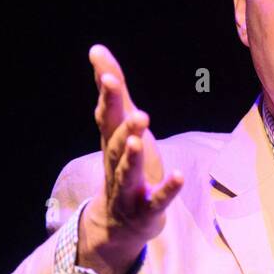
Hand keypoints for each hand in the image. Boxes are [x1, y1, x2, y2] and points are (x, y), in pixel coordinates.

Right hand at [77, 44, 183, 273]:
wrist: (119, 224)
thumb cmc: (125, 166)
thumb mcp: (120, 128)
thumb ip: (115, 92)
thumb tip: (96, 50)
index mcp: (111, 142)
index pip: (107, 117)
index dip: (108, 98)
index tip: (109, 76)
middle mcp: (116, 164)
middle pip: (116, 145)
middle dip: (125, 129)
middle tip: (139, 113)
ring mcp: (129, 190)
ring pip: (127, 174)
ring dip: (133, 158)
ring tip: (140, 141)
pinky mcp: (146, 210)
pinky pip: (157, 201)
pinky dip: (167, 190)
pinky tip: (177, 176)